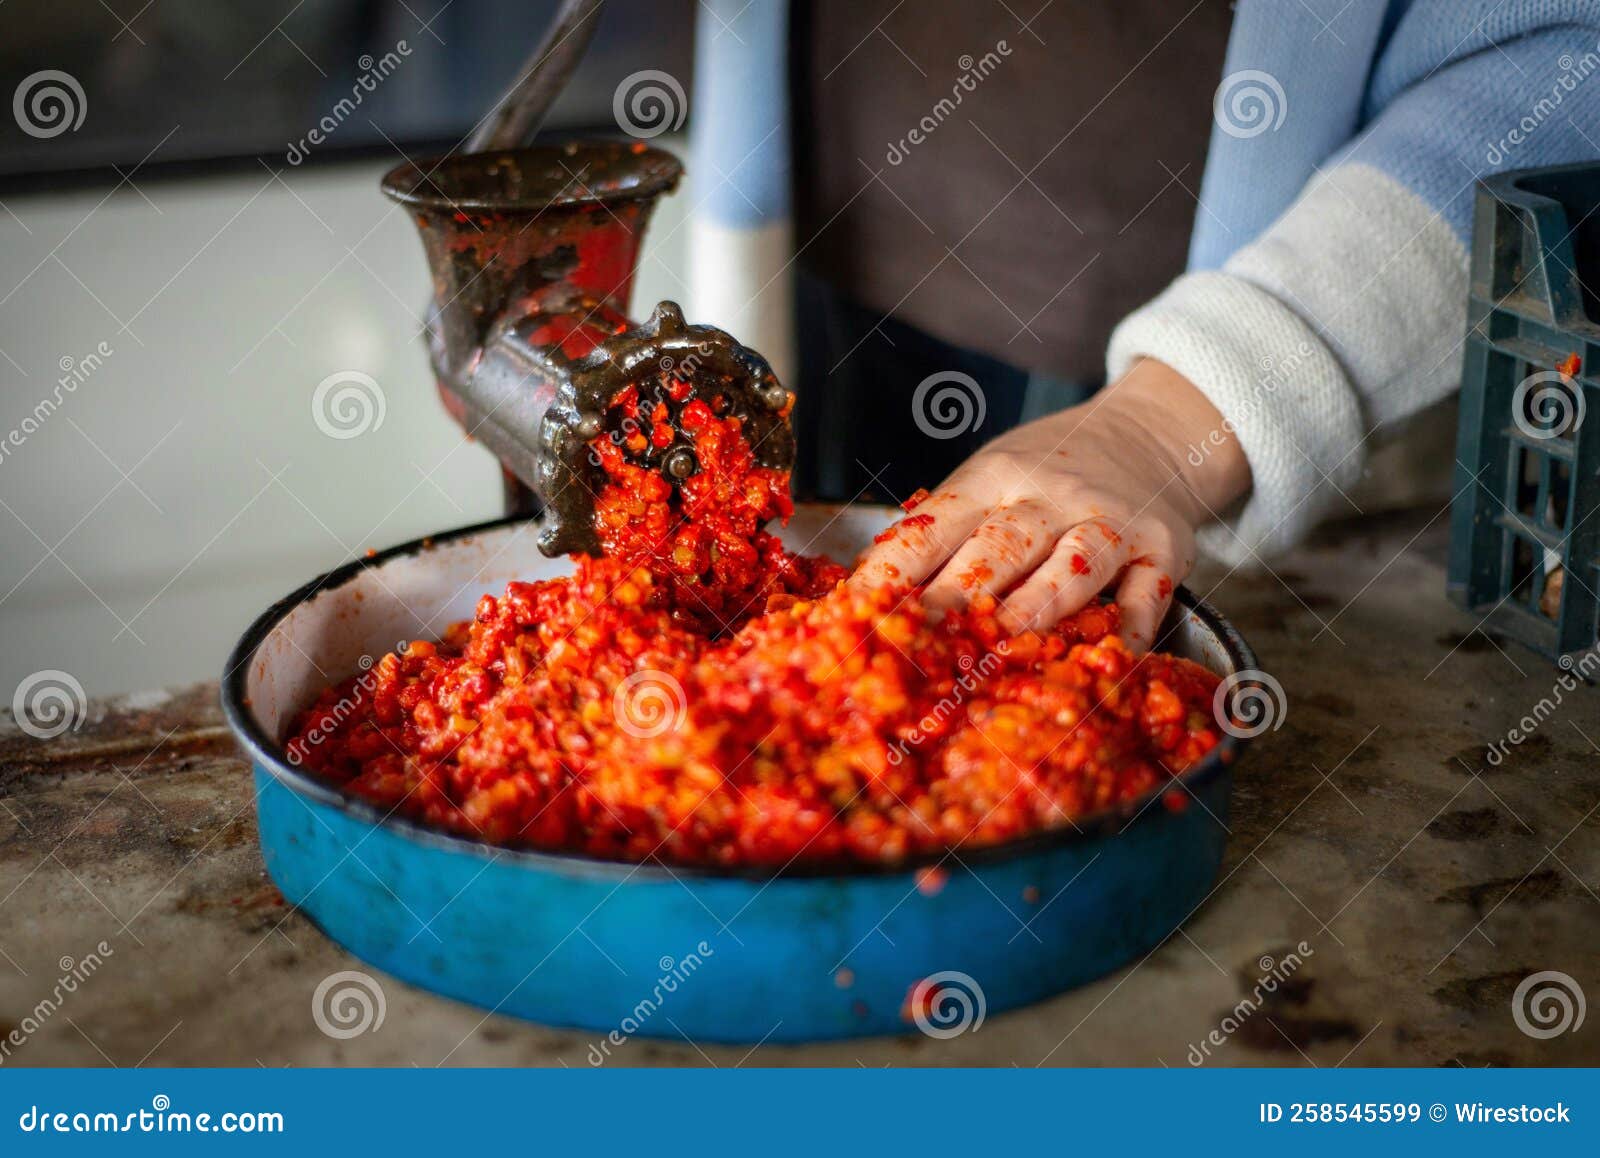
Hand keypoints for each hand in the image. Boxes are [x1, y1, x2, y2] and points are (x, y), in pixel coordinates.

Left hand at [849, 358, 1250, 649]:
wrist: (1146, 432)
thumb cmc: (1044, 472)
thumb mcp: (987, 480)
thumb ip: (944, 534)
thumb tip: (867, 605)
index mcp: (988, 480)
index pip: (932, 527)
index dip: (893, 573)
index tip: (857, 616)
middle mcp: (1047, 496)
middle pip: (998, 547)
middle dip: (956, 597)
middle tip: (918, 644)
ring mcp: (1108, 520)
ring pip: (1073, 563)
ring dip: (1038, 605)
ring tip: (1003, 646)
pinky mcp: (1161, 548)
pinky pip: (1144, 591)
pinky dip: (1128, 627)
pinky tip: (1107, 659)